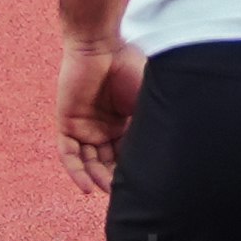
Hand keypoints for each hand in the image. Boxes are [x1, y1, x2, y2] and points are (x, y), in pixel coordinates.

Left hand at [59, 28, 144, 190]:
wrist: (102, 45)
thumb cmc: (131, 65)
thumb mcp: (148, 98)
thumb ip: (151, 121)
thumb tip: (172, 149)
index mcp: (126, 122)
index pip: (128, 153)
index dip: (133, 170)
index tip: (145, 187)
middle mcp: (105, 127)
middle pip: (108, 161)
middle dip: (115, 179)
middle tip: (126, 196)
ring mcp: (85, 127)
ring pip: (89, 162)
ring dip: (97, 178)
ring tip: (109, 192)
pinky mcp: (68, 124)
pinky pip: (69, 154)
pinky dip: (77, 171)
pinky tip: (87, 187)